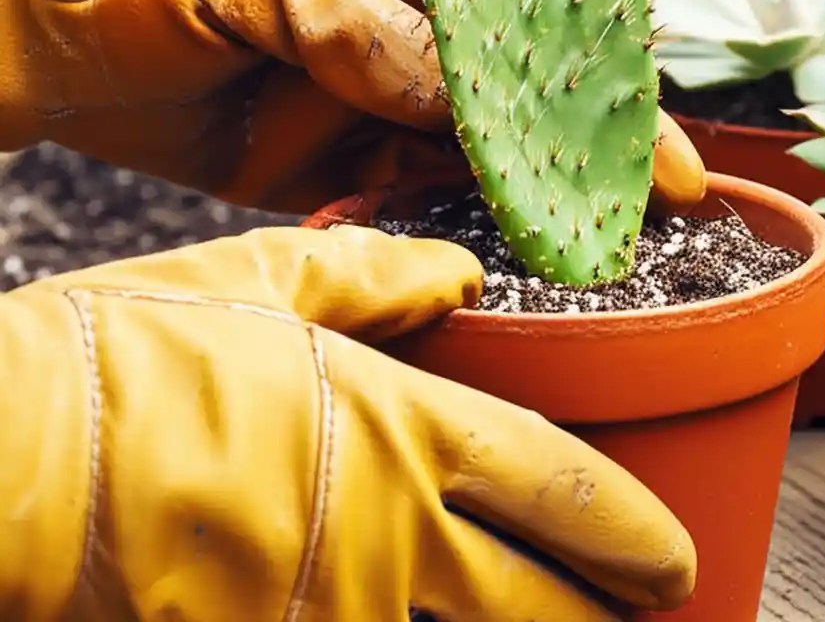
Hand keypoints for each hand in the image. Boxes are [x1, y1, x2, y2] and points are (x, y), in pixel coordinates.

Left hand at [0, 0, 705, 215]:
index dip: (598, 82)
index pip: (523, 24)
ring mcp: (369, 107)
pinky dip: (445, 227)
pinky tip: (494, 251)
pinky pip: (407, 202)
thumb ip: (361, 32)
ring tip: (593, 241)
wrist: (35, 42)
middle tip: (662, 207)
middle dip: (587, 154)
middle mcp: (399, 37)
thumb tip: (451, 100)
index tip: (658, 147)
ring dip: (526, 201)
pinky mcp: (333, 170)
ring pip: (473, 160)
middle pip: (518, 100)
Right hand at [0, 226, 694, 619]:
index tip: (669, 558)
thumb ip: (369, 279)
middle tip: (639, 617)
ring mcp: (330, 616)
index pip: (556, 485)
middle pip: (536, 605)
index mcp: (398, 427)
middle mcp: (386, 535)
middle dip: (599, 618)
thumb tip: (451, 273)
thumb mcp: (253, 284)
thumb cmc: (119, 362)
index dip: (631, 530)